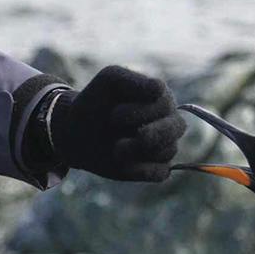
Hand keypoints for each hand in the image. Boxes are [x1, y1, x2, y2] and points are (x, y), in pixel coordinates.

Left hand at [47, 65, 186, 182]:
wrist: (77, 130)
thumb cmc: (97, 100)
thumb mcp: (109, 80)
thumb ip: (133, 80)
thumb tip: (159, 89)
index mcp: (161, 97)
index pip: (164, 103)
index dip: (140, 110)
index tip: (114, 113)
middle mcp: (168, 120)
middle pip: (177, 127)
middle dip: (151, 134)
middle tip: (122, 137)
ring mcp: (163, 145)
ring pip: (167, 151)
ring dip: (138, 151)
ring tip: (116, 148)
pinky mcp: (153, 167)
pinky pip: (161, 173)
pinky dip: (143, 170)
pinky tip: (124, 165)